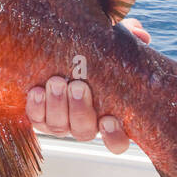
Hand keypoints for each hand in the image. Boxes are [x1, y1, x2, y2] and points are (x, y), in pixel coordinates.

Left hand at [26, 18, 150, 154]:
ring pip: (59, 127)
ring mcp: (62, 122)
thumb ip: (130, 38)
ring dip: (57, 106)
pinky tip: (37, 90)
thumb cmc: (97, 53)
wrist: (62, 51)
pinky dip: (36, 107)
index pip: (117, 141)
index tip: (109, 119)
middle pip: (84, 131)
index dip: (113, 136)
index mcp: (110, 117)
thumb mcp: (114, 43)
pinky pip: (36, 119)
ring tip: (56, 82)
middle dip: (80, 110)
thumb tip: (140, 35)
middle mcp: (85, 124)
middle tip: (77, 86)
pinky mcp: (40, 116)